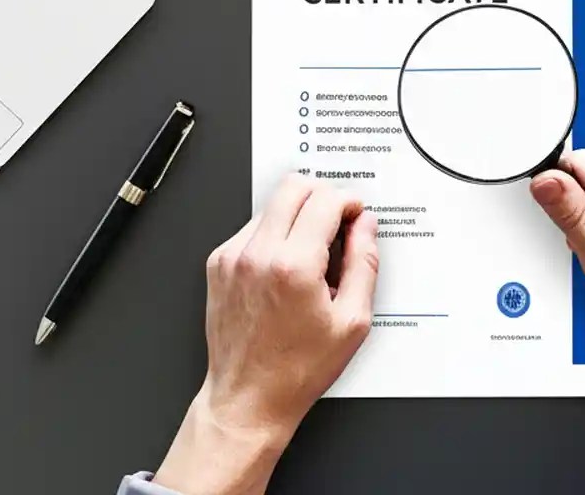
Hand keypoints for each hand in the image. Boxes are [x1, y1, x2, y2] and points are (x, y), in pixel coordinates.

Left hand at [154, 175, 378, 494]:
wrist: (248, 398)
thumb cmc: (295, 370)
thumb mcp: (352, 322)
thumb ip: (364, 264)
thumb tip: (366, 228)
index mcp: (293, 266)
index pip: (325, 201)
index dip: (349, 201)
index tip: (356, 214)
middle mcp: (257, 255)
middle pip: (294, 187)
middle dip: (323, 195)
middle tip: (337, 220)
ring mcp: (232, 257)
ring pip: (271, 204)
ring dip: (297, 215)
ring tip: (311, 254)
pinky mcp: (218, 264)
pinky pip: (251, 228)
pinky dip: (273, 234)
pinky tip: (286, 266)